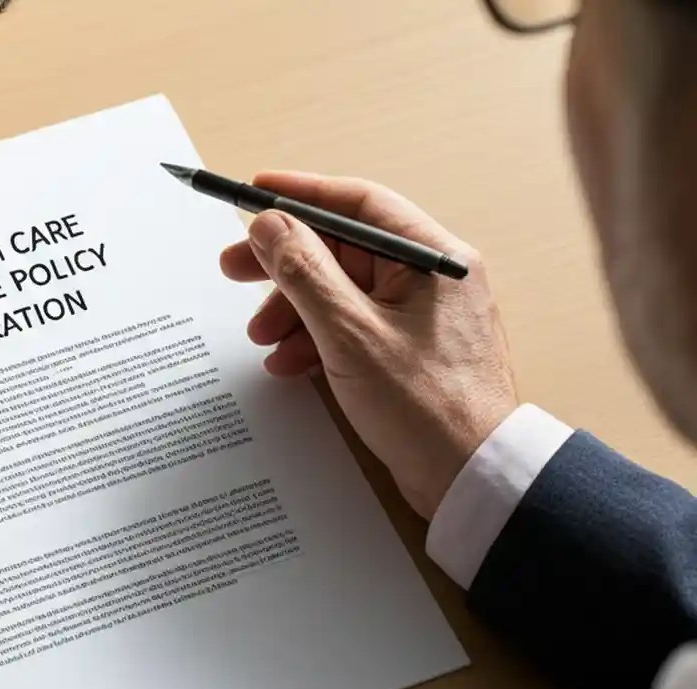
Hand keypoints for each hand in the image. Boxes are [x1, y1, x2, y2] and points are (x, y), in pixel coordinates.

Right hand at [220, 172, 517, 519]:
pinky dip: (317, 338)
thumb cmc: (426, 407)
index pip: (358, 204)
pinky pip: (352, 326)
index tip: (253, 192)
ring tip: (262, 339)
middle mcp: (432, 278)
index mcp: (432, 258)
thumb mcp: (350, 333)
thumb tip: (269, 224)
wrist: (472, 480)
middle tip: (233, 270)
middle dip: (285, 264)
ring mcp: (422, 315)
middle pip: (344, 249)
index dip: (301, 195)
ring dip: (295, 309)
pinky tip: (291, 363)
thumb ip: (305, 271)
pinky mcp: (410, 350)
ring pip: (342, 291)